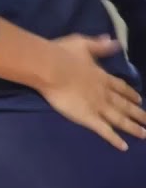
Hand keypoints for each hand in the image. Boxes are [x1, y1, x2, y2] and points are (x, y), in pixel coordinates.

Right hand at [38, 34, 145, 150]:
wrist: (50, 68)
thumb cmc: (62, 54)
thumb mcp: (82, 43)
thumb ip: (99, 46)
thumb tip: (112, 40)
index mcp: (102, 77)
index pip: (120, 87)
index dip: (130, 94)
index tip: (139, 99)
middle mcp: (104, 93)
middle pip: (124, 105)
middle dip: (138, 114)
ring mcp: (98, 107)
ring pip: (119, 120)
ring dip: (133, 128)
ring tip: (144, 135)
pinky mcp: (88, 118)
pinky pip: (104, 131)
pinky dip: (114, 139)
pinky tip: (124, 146)